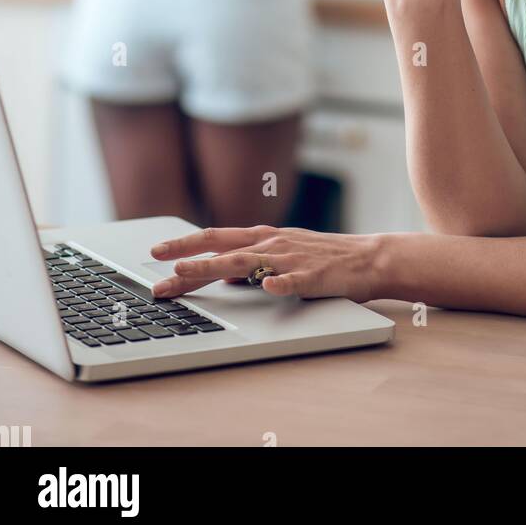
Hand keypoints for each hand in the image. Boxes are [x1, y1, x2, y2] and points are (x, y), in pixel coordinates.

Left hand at [149, 225, 383, 303]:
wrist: (370, 258)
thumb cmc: (326, 258)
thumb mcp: (283, 254)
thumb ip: (254, 261)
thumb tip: (223, 274)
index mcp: (265, 237)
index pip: (216, 238)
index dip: (185, 245)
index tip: (157, 254)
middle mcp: (273, 243)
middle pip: (222, 245)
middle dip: (185, 253)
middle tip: (155, 262)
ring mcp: (292, 258)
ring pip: (247, 261)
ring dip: (213, 266)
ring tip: (187, 273)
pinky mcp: (314, 275)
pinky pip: (294, 280)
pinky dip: (279, 282)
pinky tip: (267, 287)